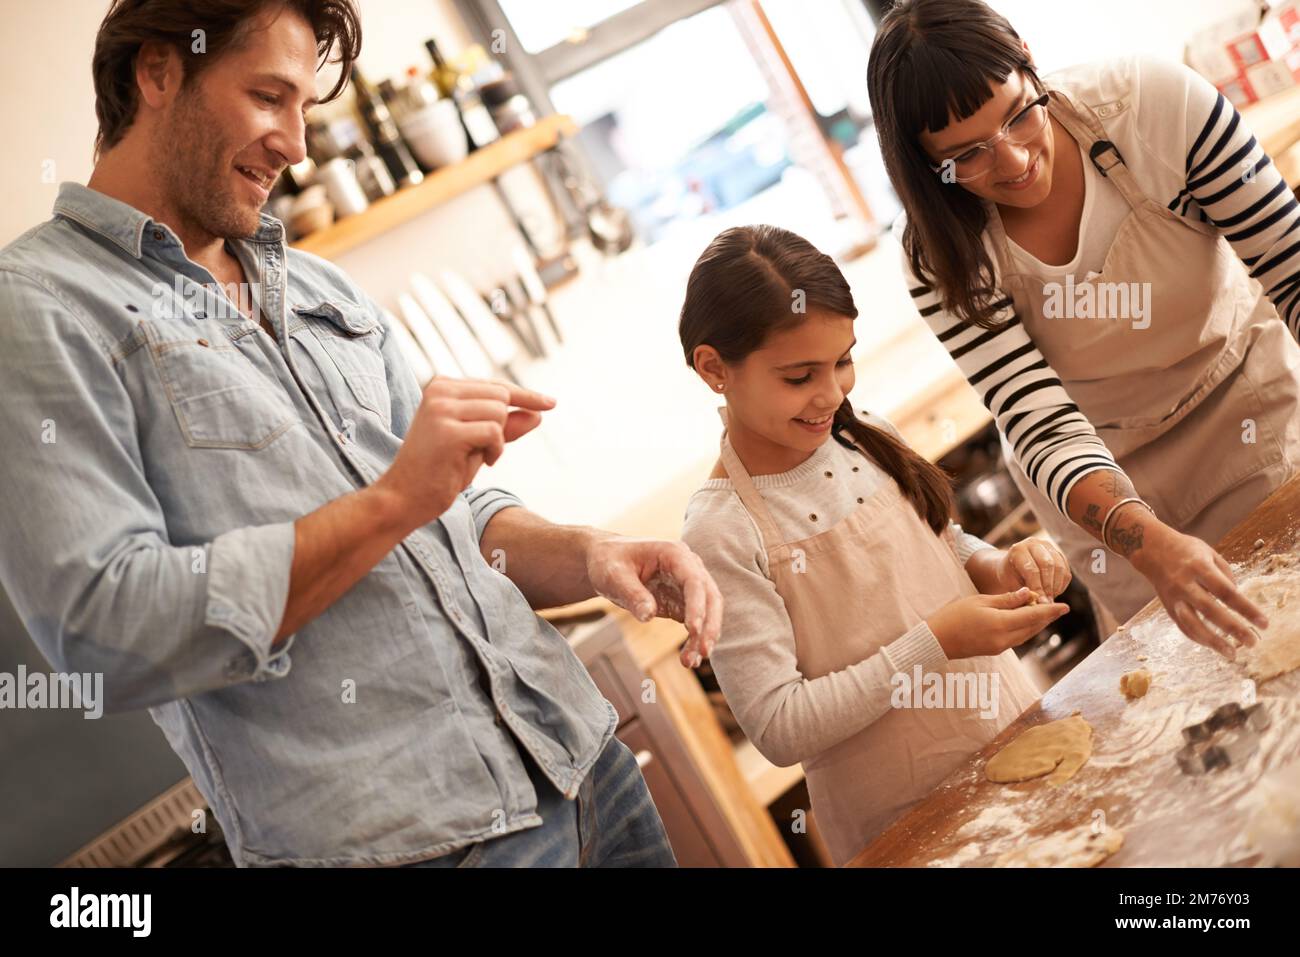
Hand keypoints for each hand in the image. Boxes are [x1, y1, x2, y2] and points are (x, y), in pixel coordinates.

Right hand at [374, 378, 552, 530]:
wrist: (404, 498)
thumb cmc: (440, 472)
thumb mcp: (477, 444)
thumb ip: (504, 427)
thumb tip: (538, 413)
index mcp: (442, 386)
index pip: (495, 386)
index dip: (525, 396)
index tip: (551, 403)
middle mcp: (439, 390)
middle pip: (501, 395)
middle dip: (504, 425)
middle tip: (485, 450)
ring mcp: (441, 409)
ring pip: (499, 412)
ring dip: (498, 440)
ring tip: (477, 456)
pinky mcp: (448, 430)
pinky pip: (494, 432)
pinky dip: (496, 450)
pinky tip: (481, 463)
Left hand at [585, 537, 722, 668]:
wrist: (607, 562)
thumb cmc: (609, 562)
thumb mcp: (613, 575)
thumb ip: (632, 593)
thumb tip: (648, 615)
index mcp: (674, 553)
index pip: (694, 580)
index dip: (697, 605)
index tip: (692, 629)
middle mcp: (688, 567)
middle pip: (710, 596)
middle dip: (710, 624)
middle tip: (703, 651)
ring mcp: (688, 586)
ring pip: (707, 612)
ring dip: (703, 637)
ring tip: (690, 662)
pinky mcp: (682, 602)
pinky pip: (695, 623)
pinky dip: (694, 641)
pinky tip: (690, 659)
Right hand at [926, 588, 1069, 658]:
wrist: (937, 640)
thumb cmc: (954, 615)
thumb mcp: (980, 601)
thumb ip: (1006, 599)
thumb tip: (1027, 594)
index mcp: (1001, 624)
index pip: (1033, 616)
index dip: (1051, 611)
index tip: (1066, 606)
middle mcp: (1005, 638)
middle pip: (1033, 627)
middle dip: (1046, 617)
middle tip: (1055, 605)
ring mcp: (1001, 646)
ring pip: (1027, 634)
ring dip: (1036, 624)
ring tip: (1043, 612)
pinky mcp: (996, 649)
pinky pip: (1018, 638)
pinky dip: (1025, 628)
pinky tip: (1024, 620)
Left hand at [995, 536, 1070, 598]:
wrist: (1012, 567)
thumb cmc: (1010, 578)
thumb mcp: (1011, 585)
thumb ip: (1024, 593)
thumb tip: (1040, 604)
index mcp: (1018, 550)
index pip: (1031, 569)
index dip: (1037, 587)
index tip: (1041, 603)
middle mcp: (1033, 544)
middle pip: (1048, 565)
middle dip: (1048, 586)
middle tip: (1048, 603)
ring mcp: (1047, 547)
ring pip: (1059, 567)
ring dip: (1056, 586)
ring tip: (1050, 599)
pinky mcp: (1058, 554)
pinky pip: (1066, 570)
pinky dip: (1062, 584)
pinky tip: (1054, 593)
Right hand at [1128, 521, 1267, 658]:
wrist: (1150, 549)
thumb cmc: (1185, 549)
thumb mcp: (1209, 553)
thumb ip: (1225, 574)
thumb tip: (1237, 599)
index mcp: (1200, 567)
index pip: (1227, 592)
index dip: (1246, 609)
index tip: (1263, 623)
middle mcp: (1185, 584)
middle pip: (1211, 610)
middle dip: (1233, 628)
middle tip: (1252, 642)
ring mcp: (1175, 597)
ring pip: (1193, 624)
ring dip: (1213, 641)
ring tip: (1231, 654)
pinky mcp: (1168, 607)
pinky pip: (1183, 627)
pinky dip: (1199, 638)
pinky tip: (1213, 645)